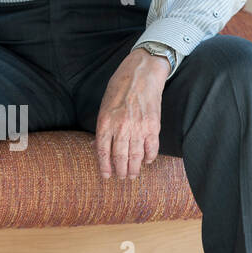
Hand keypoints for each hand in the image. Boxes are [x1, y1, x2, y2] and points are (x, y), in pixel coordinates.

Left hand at [95, 48, 170, 179]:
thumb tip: (98, 147)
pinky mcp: (153, 126)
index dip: (104, 166)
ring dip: (135, 168)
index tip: (106, 176)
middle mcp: (121, 127)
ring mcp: (138, 127)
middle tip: (122, 178)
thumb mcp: (104, 106)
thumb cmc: (119, 88)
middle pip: (119, 157)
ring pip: (136, 155)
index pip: (102, 151)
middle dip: (121, 171)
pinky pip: (152, 147)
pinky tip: (147, 161)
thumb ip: (103, 127)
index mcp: (105, 122)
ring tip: (133, 175)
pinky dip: (150, 157)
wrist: (141, 74)